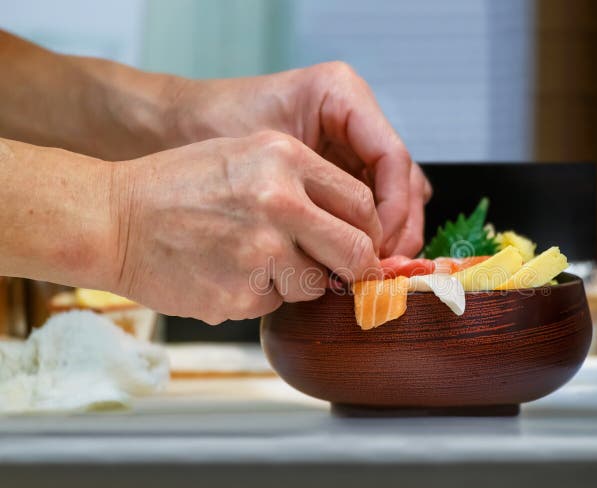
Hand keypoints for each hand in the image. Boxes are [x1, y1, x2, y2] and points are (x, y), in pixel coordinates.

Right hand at [112, 130, 381, 323]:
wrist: (111, 218)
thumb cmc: (176, 186)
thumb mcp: (247, 157)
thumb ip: (304, 186)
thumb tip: (356, 227)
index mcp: (285, 158)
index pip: (362, 203)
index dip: (369, 231)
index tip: (364, 245)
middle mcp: (280, 202)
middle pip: (356, 251)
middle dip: (358, 269)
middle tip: (347, 274)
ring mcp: (262, 251)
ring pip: (317, 285)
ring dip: (299, 281)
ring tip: (254, 259)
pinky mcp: (242, 293)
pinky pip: (277, 303)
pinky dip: (261, 295)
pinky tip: (227, 272)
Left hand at [169, 62, 431, 256]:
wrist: (177, 126)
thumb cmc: (212, 131)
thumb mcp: (268, 157)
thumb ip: (317, 192)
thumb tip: (361, 245)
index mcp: (341, 93)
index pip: (392, 158)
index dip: (394, 210)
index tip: (378, 250)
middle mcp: (354, 112)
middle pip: (403, 177)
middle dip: (399, 227)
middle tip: (382, 268)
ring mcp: (350, 138)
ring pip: (395, 191)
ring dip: (390, 233)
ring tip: (372, 270)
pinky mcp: (339, 163)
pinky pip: (371, 199)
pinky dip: (368, 230)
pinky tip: (358, 259)